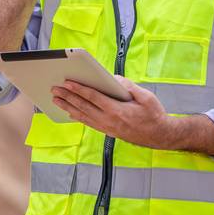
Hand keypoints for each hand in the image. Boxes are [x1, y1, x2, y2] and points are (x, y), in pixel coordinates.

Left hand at [51, 76, 172, 148]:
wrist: (159, 135)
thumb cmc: (154, 115)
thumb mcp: (146, 97)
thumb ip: (128, 86)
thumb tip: (114, 79)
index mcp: (117, 110)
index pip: (93, 97)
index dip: (79, 89)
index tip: (67, 83)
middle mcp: (109, 120)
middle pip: (84, 106)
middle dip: (67, 97)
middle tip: (54, 90)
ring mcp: (107, 127)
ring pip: (83, 116)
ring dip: (68, 107)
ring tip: (56, 100)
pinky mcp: (108, 131)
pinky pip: (89, 123)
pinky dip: (78, 117)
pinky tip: (71, 112)